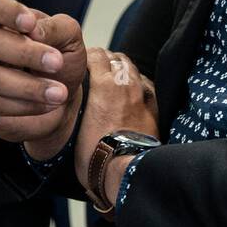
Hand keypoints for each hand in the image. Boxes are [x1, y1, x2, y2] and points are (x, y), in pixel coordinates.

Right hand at [0, 0, 87, 158]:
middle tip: (56, 63)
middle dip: (25, 54)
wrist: (60, 97)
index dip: (9, 12)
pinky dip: (23, 106)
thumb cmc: (58, 60)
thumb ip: (56, 28)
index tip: (30, 24)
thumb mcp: (68, 38)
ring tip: (58, 93)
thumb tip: (35, 31)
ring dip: (28, 86)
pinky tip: (44, 104)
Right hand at [74, 48, 158, 195]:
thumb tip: (72, 104)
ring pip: (133, 68)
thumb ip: (78, 107)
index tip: (83, 62)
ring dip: (123, 69)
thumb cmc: (96, 154)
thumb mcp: (75, 127)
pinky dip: (138, 83)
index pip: (97, 55)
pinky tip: (134, 90)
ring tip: (115, 77)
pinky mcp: (154, 107)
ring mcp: (142, 94)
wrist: (125, 171)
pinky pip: (146, 84)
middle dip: (106, 59)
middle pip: (116, 58)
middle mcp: (126, 84)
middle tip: (98, 67)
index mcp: (104, 84)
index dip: (89, 55)